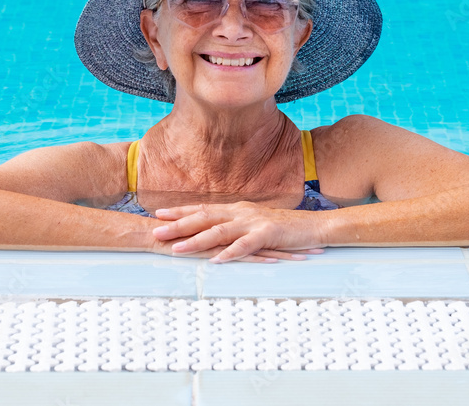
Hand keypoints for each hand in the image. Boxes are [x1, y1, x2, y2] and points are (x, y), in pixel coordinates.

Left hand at [151, 201, 326, 262]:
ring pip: (219, 231)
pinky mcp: (267, 235)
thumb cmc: (283, 230)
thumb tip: (213, 234)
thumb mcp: (254, 225)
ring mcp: (254, 223)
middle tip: (155, 230)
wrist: (312, 226)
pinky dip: (230, 253)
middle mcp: (241, 213)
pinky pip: (245, 245)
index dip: (180, 211)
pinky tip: (216, 260)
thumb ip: (234, 228)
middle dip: (178, 224)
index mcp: (237, 210)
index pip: (203, 209)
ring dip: (196, 240)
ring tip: (177, 248)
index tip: (158, 214)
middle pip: (204, 217)